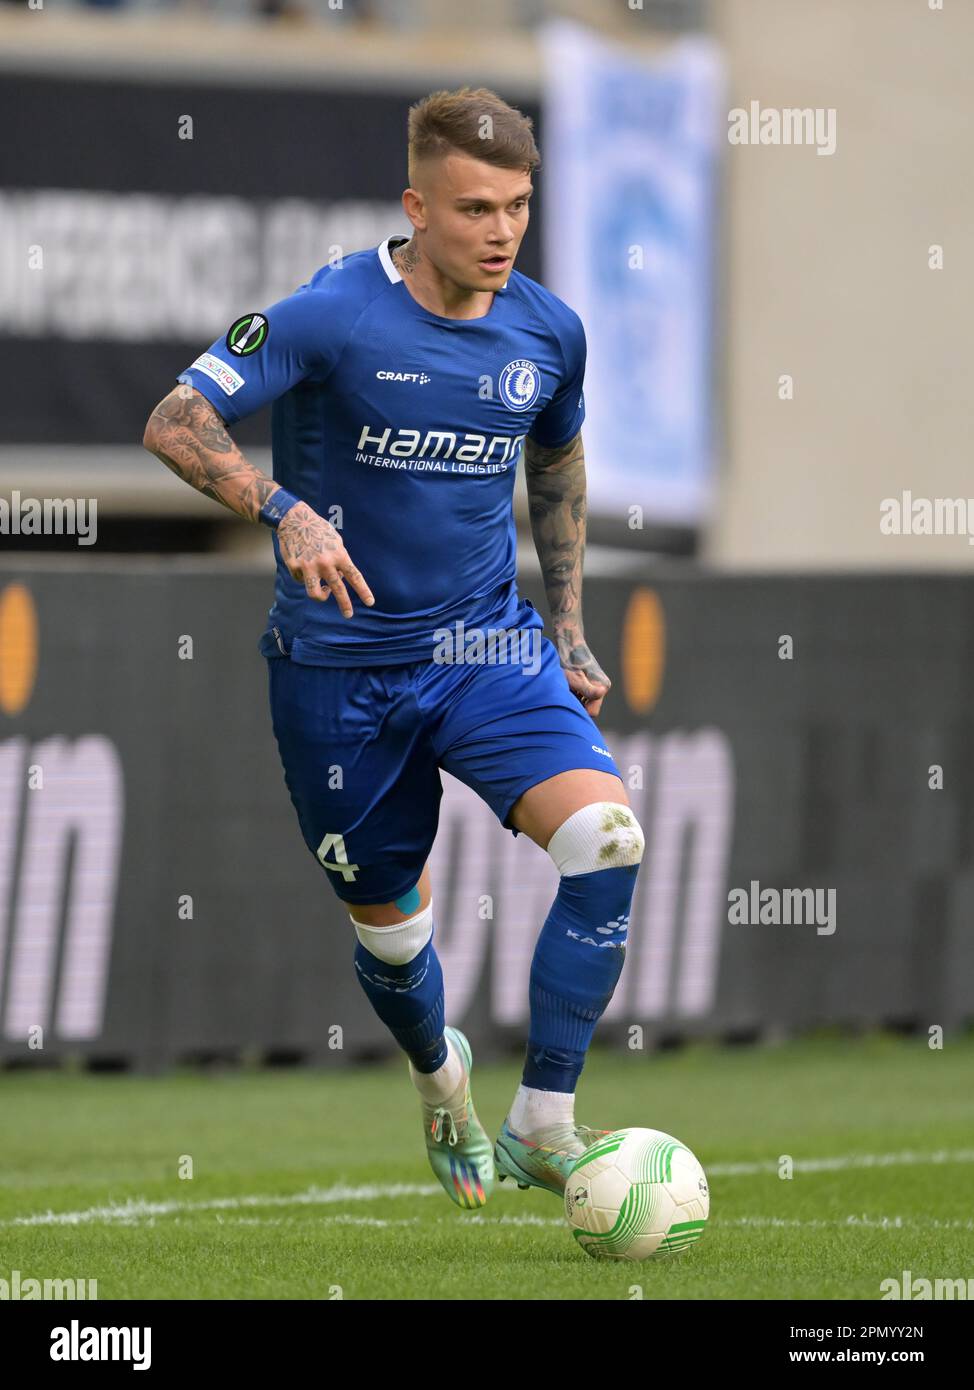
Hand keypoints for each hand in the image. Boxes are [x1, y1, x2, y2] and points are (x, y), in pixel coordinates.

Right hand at [278, 502, 373, 617]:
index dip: (363, 590)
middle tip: (349, 615)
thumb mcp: (335, 541)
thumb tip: (340, 578)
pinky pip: (301, 580)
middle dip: (344, 604)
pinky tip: (303, 565)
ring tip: (324, 593)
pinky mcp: (294, 566)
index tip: (370, 602)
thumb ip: (339, 559)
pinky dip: (304, 577)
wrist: (294, 519)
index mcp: (338, 555)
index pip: (354, 576)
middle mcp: (325, 562)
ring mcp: (309, 566)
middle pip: (337, 589)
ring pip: (315, 592)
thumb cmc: (318, 530)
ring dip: (321, 596)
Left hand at [556, 634, 611, 716]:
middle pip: (588, 708)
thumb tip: (602, 692)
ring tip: (567, 688)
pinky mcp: (590, 684)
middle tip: (567, 692)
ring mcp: (597, 686)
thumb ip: (588, 689)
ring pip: (584, 703)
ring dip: (574, 700)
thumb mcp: (575, 679)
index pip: (592, 712)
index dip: (580, 710)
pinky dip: (574, 695)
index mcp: (602, 687)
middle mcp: (602, 688)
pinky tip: (568, 686)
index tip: (570, 699)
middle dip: (577, 704)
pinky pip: (582, 697)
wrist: (569, 647)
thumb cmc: (569, 663)